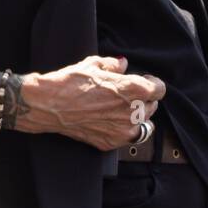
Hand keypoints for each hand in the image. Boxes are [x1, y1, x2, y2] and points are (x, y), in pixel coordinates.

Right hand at [17, 55, 163, 150]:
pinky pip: (128, 138)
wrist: (48, 105)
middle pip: (152, 107)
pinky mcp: (110, 143)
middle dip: (144, 99)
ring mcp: (121, 131)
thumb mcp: (93, 64)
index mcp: (133, 90)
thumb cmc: (69, 82)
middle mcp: (132, 112)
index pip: (159, 89)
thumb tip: (122, 65)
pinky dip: (124, 131)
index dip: (153, 83)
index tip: (145, 81)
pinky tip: (112, 122)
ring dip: (137, 117)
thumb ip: (113, 65)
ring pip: (144, 125)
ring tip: (123, 110)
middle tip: (128, 94)